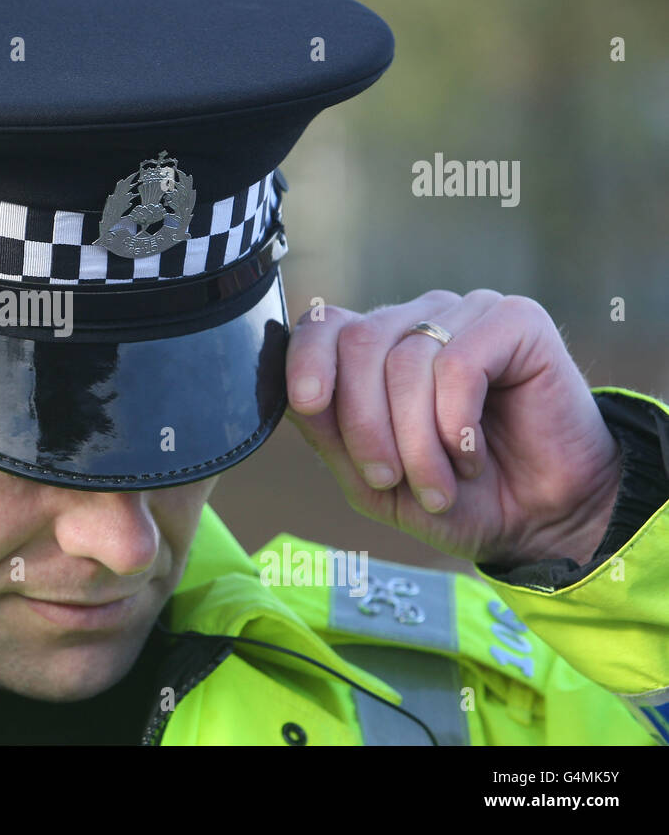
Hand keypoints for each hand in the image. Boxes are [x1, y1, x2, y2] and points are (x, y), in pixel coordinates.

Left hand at [285, 289, 622, 566]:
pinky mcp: (516, 321)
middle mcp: (417, 320)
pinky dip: (457, 423)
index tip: (309, 403)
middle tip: (390, 480)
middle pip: (358, 345)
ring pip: (407, 361)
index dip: (306, 360)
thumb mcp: (372, 482)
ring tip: (441, 484)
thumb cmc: (456, 498)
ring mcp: (466, 314)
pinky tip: (471, 454)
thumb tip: (294, 396)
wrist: (540, 522)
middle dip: (366, 426)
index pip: (323, 326)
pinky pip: (460, 363)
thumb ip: (330, 435)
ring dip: (417, 441)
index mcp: (377, 349)